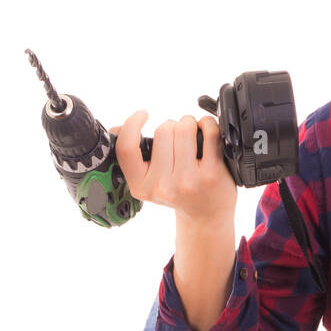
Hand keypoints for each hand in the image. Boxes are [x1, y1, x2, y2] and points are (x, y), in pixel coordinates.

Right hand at [110, 111, 236, 227]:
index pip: (126, 148)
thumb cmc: (178, 193)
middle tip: (178, 134)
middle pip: (163, 131)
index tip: (142, 115)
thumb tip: (118, 127)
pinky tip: (207, 130)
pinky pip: (209, 134)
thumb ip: (135, 158)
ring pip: (184, 129)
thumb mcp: (148, 182)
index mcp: (141, 186)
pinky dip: (208, 125)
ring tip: (192, 132)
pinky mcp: (212, 174)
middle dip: (172, 125)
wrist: (206, 215)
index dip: (132, 124)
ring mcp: (188, 181)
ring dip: (189, 123)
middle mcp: (162, 186)